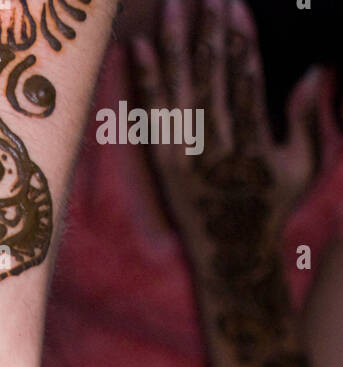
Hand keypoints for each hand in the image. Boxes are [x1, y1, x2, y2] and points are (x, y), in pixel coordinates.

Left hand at [132, 0, 336, 266]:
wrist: (230, 255)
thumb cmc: (271, 206)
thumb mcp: (301, 167)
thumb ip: (305, 120)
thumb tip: (314, 73)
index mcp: (256, 146)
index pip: (247, 81)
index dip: (241, 41)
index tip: (236, 5)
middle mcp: (218, 151)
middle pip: (212, 78)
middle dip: (209, 31)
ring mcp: (187, 159)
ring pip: (179, 91)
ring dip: (175, 44)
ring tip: (172, 4)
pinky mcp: (163, 166)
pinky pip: (152, 117)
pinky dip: (145, 82)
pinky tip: (138, 49)